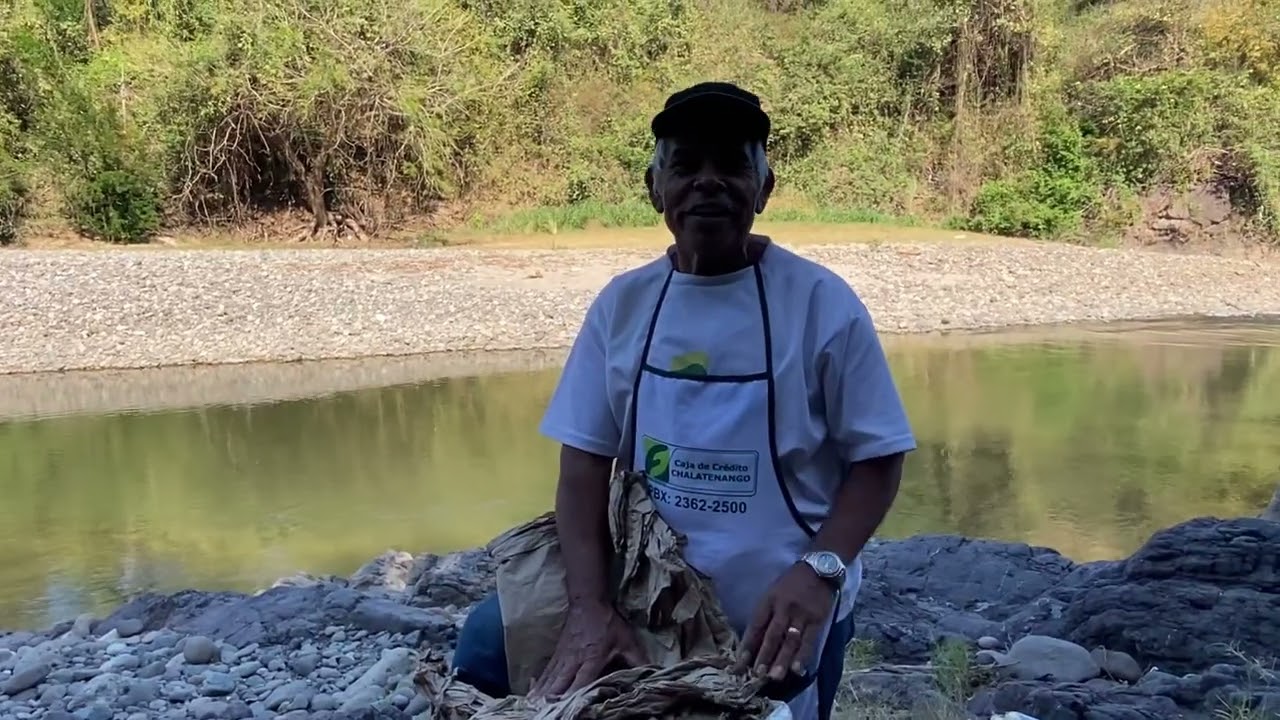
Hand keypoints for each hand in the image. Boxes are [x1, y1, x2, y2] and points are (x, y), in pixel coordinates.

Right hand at [529, 599, 647, 697]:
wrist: (587, 601)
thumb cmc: (608, 622)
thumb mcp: (628, 640)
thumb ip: (638, 659)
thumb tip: (651, 673)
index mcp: (591, 658)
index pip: (581, 682)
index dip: (574, 696)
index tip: (567, 708)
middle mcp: (574, 660)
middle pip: (560, 684)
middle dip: (553, 699)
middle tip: (545, 712)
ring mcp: (563, 657)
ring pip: (550, 679)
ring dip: (542, 694)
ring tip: (533, 707)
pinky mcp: (557, 653)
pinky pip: (547, 671)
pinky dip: (539, 683)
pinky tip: (532, 693)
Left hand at [735, 562, 835, 680]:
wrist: (819, 568)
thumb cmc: (792, 582)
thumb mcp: (773, 592)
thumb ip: (765, 614)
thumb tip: (754, 641)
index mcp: (769, 600)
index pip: (755, 625)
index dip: (747, 645)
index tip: (740, 663)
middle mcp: (783, 607)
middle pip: (772, 635)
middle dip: (763, 656)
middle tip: (756, 675)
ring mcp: (801, 614)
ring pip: (790, 640)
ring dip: (781, 660)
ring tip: (774, 676)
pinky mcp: (818, 619)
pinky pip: (810, 640)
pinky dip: (803, 655)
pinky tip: (797, 669)